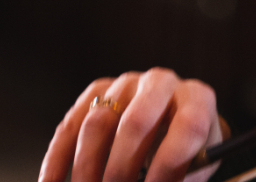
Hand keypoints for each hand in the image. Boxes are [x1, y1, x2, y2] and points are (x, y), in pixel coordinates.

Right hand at [39, 68, 225, 181]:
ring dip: (87, 168)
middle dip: (120, 168)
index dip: (169, 165)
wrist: (173, 121)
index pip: (188, 126)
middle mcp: (161, 82)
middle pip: (135, 122)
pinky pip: (70, 125)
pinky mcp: (97, 91)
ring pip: (97, 124)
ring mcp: (126, 83)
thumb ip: (181, 175)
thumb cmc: (188, 149)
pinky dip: (57, 161)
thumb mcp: (198, 161)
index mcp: (196, 98)